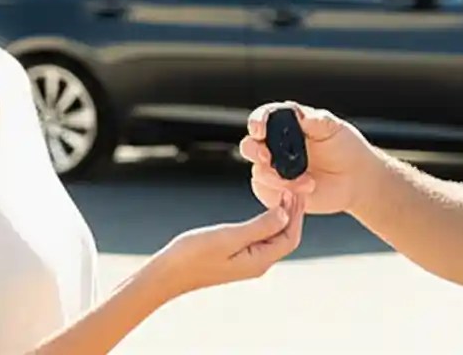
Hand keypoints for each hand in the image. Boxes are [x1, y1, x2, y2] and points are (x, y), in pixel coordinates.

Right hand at [153, 191, 305, 295]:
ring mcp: (247, 262)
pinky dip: (267, 222)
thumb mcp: (229, 236)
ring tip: (282, 195)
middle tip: (294, 188)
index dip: (296, 213)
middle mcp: (257, 264)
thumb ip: (260, 226)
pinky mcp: (237, 258)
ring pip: (274, 238)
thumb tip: (285, 214)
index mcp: (259, 261)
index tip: (296, 191)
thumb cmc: (193, 256)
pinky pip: (261, 239)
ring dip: (281, 217)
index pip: (290, 236)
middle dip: (292, 213)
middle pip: (286, 238)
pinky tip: (264, 211)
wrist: (166, 274)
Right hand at [238, 101, 378, 214]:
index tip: (259, 129)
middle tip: (267, 158)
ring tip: (308, 183)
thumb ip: (317, 120)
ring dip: (277, 179)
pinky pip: (266, 194)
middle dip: (253, 151)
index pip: (262, 118)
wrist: (355, 178)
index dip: (257, 122)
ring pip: (258, 173)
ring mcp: (274, 169)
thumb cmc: (344, 146)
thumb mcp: (334, 128)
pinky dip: (280, 194)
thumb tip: (301, 115)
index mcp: (285, 124)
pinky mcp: (277, 191)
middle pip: (249, 146)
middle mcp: (273, 146)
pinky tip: (301, 193)